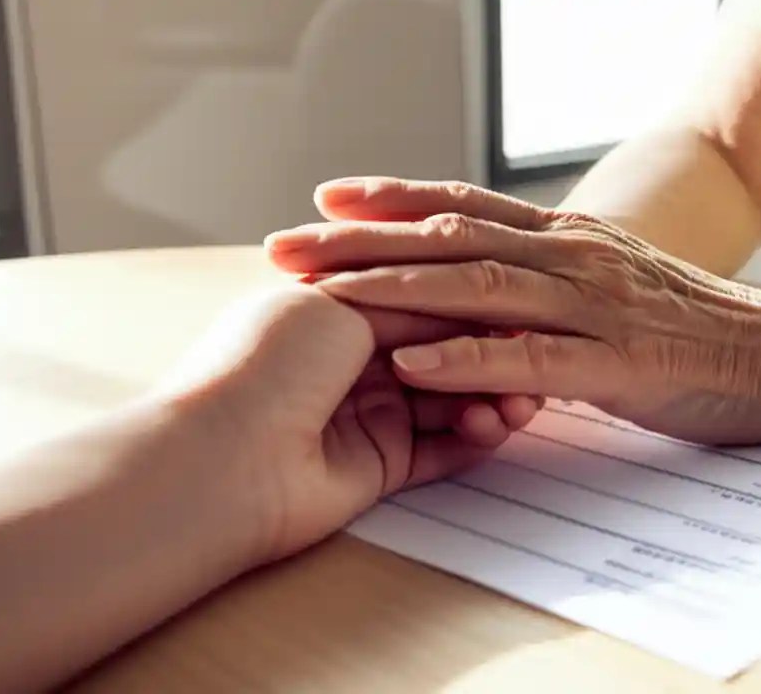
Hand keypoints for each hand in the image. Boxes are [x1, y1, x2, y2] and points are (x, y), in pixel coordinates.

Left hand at [157, 285, 539, 564]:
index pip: (419, 295)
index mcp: (333, 306)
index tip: (515, 299)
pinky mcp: (380, 465)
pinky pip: (443, 448)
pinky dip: (477, 435)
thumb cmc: (271, 363)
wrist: (228, 458)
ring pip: (451, 398)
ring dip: (491, 394)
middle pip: (441, 348)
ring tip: (520, 400)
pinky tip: (500, 423)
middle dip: (489, 349)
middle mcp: (350, 358)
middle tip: (532, 352)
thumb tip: (475, 305)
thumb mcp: (348, 304)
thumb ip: (416, 302)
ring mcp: (366, 412)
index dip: (467, 298)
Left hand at [265, 178, 760, 443]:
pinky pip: (527, 357)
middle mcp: (571, 257)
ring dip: (392, 288)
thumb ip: (555, 279)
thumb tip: (497, 283)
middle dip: (358, 243)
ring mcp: (592, 305)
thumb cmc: (694, 329)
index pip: (464, 207)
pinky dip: (464, 358)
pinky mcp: (614, 361)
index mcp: (569, 239)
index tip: (325, 201)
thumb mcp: (615, 285)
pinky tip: (409, 362)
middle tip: (284, 247)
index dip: (391, 200)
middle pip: (448, 237)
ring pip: (476, 286)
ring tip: (322, 295)